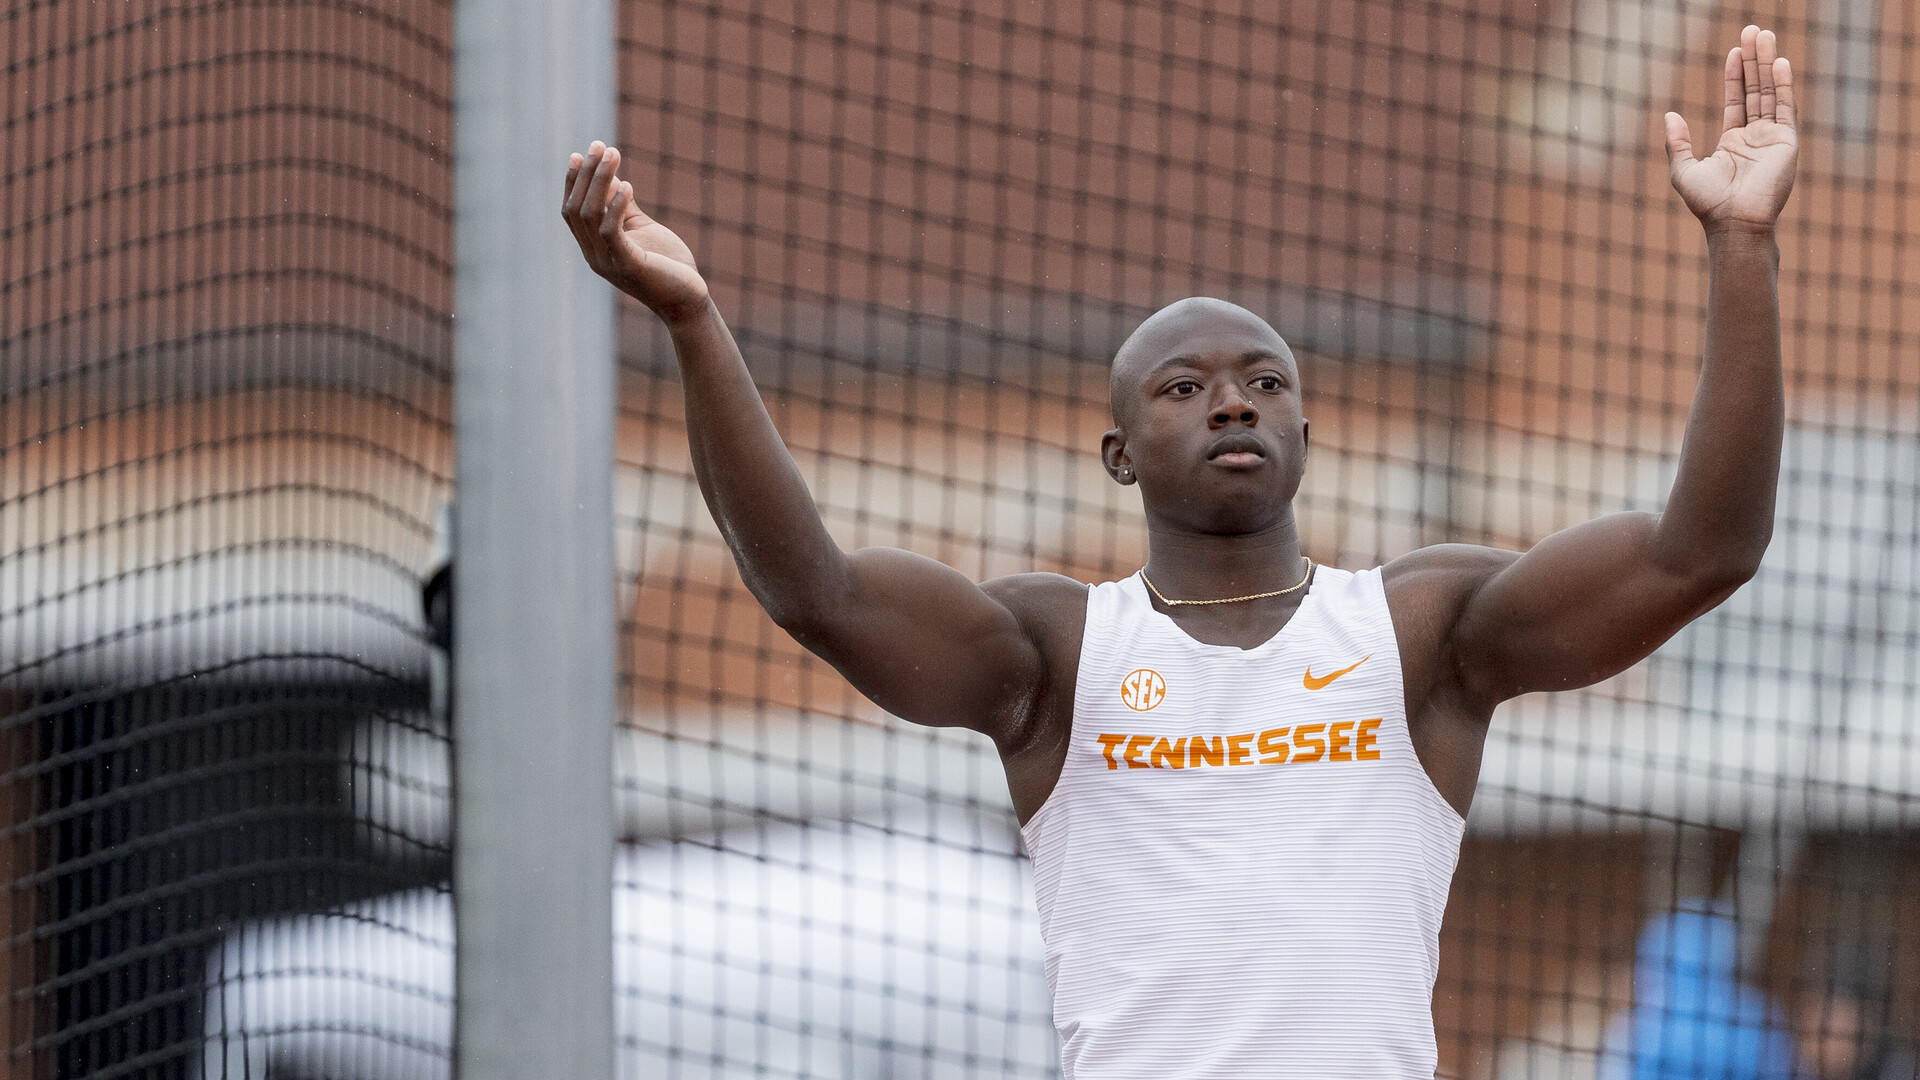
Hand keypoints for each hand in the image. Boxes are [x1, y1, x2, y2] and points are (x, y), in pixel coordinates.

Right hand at [561, 142, 710, 322]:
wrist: (688, 299)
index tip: (579, 153)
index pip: (571, 211)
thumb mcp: (641, 228)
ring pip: (590, 214)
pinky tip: (628, 186)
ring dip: (600, 180)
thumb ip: (623, 206)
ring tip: (614, 155)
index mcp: (594, 247)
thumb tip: (612, 176)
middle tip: (600, 146)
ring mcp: (608, 262)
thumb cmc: (667, 264)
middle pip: (576, 208)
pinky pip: (611, 231)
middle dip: (586, 173)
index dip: (572, 182)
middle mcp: (594, 256)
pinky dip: (616, 205)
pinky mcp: (627, 265)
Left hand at [1663, 25, 1797, 231]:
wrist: (1733, 222)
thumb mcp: (1683, 170)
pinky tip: (1779, 63)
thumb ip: (1677, 142)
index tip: (1734, 51)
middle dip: (1754, 61)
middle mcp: (1755, 137)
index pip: (1736, 100)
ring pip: (1770, 92)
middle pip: (1755, 90)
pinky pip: (1785, 107)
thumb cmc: (1708, 202)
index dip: (1735, 75)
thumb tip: (1669, 115)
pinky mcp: (1786, 142)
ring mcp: (1772, 138)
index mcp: (1732, 142)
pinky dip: (1782, 85)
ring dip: (1768, 64)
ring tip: (1765, 36)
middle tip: (1753, 31)